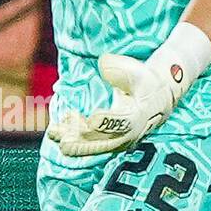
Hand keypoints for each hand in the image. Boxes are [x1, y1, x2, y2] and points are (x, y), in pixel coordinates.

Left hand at [48, 52, 177, 156]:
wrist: (156, 98)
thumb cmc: (145, 82)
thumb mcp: (138, 72)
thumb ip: (121, 70)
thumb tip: (104, 65)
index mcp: (137, 117)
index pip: (121, 123)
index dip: (106, 123)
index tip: (91, 119)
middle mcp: (128, 134)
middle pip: (103, 142)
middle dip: (82, 141)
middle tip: (62, 139)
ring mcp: (119, 141)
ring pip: (94, 145)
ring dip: (74, 141)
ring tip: (54, 133)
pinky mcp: (110, 142)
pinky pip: (91, 144)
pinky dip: (75, 138)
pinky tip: (59, 127)